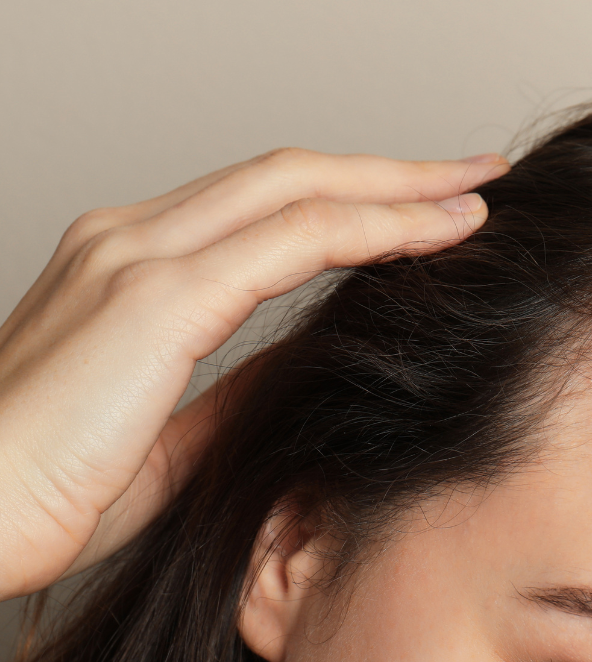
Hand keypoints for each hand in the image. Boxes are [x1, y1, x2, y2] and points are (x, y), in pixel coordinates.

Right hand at [0, 148, 508, 600]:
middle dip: (393, 169)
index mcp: (129, 264)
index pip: (266, 204)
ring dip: (399, 185)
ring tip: (476, 189)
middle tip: (475, 170)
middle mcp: (132, 237)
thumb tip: (312, 361)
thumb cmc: (45, 492)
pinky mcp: (154, 296)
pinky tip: (437, 231)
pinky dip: (374, 226)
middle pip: (292, 173)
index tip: (427, 207)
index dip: (353, 197)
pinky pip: (293, 238)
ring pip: (301, 188)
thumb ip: (240, 389)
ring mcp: (139, 255)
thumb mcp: (172, 436)